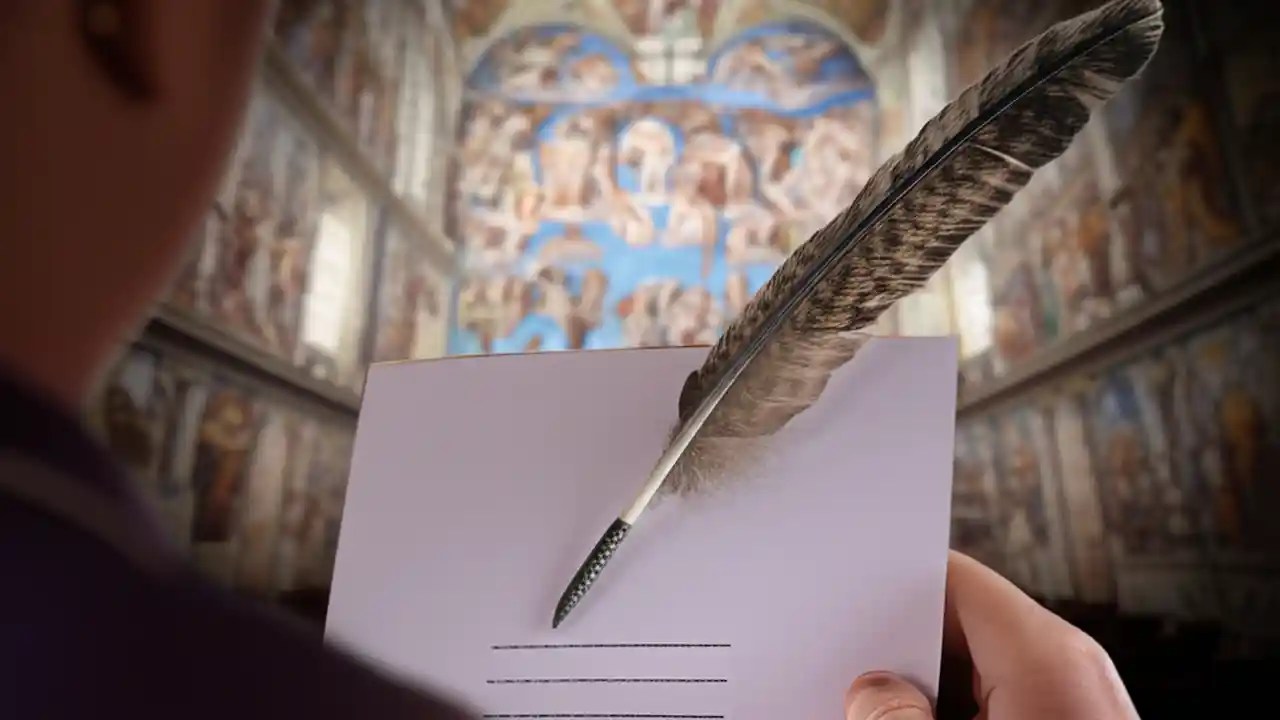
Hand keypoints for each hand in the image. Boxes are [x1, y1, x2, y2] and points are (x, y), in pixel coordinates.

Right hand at [844, 552, 1139, 719]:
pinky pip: (1005, 699)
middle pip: (963, 625)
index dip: (891, 578)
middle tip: (851, 673)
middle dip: (904, 649)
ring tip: (880, 710)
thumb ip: (894, 718)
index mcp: (1048, 656)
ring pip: (981, 670)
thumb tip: (872, 693)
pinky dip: (960, 709)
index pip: (955, 578)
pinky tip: (917, 719)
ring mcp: (1082, 701)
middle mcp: (1073, 668)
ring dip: (931, 690)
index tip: (844, 587)